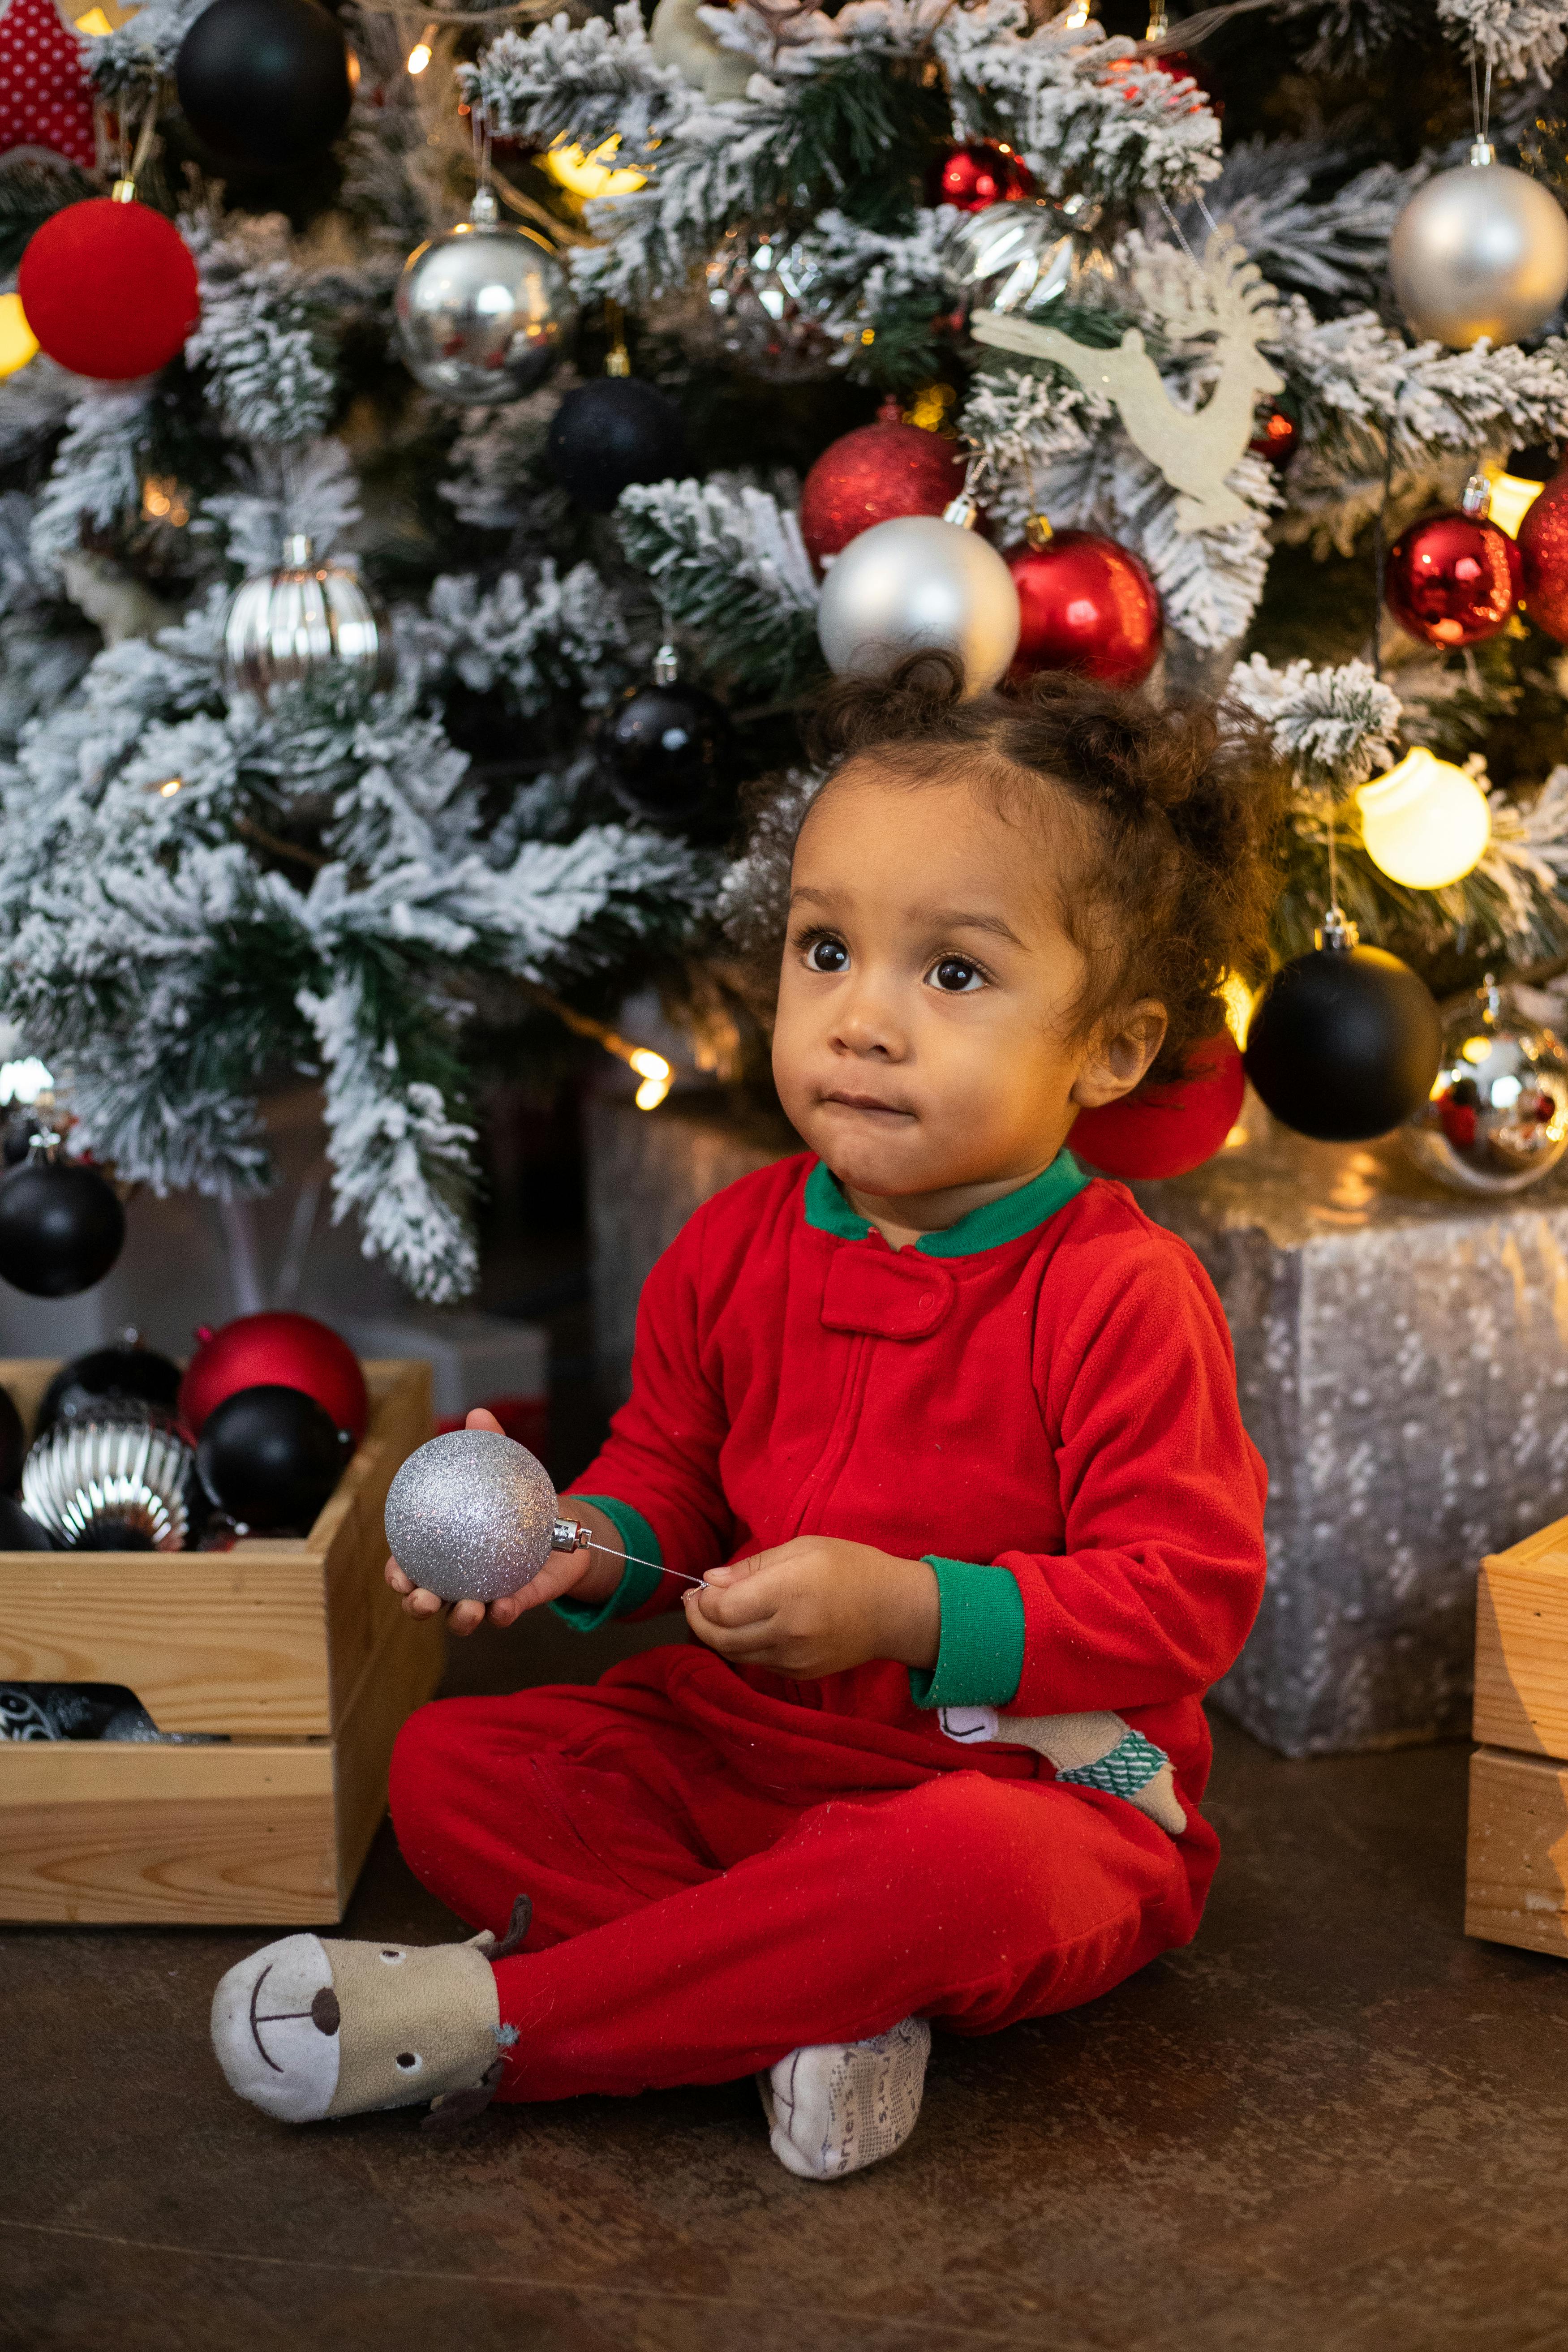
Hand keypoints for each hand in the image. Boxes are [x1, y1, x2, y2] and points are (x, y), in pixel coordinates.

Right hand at [384, 1409, 624, 1636]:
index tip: (398, 1576)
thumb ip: (489, 1444)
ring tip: (468, 1610)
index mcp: (442, 1551)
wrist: (560, 1523)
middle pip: (426, 1600)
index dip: (397, 1575)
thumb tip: (478, 1413)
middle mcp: (456, 1578)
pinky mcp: (515, 1601)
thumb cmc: (514, 1498)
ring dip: (460, 1618)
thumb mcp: (503, 1470)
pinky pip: (505, 1612)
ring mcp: (484, 1594)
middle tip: (423, 1599)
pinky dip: (502, 1613)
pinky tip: (502, 1608)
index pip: (408, 1566)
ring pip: (462, 1616)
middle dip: (418, 1606)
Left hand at [682, 1536, 939, 1679]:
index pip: (723, 1609)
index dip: (702, 1600)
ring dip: (716, 1636)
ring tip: (714, 1614)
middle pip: (721, 1638)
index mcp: (789, 1593)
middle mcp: (788, 1631)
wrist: (894, 1611)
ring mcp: (794, 1659)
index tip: (700, 1586)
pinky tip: (746, 1628)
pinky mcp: (801, 1675)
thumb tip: (711, 1580)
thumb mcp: (803, 1548)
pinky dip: (742, 1647)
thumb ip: (753, 1566)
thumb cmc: (850, 1567)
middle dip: (698, 1620)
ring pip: (735, 1655)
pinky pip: (757, 1663)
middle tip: (694, 1602)